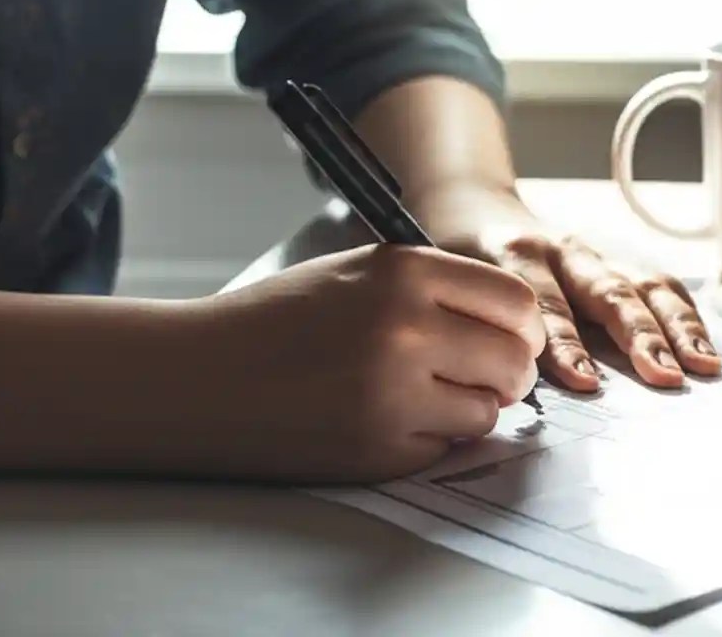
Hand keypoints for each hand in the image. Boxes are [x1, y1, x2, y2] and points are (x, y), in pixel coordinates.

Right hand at [195, 244, 544, 482]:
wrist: (199, 377)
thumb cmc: (279, 321)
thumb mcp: (359, 272)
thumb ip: (437, 288)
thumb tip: (515, 325)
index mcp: (404, 273)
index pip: (515, 302)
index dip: (522, 327)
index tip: (514, 338)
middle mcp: (405, 330)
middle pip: (515, 363)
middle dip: (508, 374)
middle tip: (480, 375)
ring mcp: (393, 396)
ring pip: (487, 412)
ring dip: (467, 408)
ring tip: (420, 393)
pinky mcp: (378, 449)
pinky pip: (444, 448)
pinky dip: (427, 439)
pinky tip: (383, 418)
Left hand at [411, 183, 720, 391]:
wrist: (473, 208)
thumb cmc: (462, 260)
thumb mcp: (454, 288)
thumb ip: (477, 328)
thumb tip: (501, 390)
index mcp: (516, 254)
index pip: (547, 303)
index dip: (566, 344)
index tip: (584, 381)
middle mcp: (564, 251)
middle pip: (608, 291)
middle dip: (639, 335)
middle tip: (661, 374)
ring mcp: (596, 255)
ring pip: (644, 286)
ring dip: (676, 329)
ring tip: (700, 365)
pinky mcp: (617, 263)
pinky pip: (659, 287)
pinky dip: (686, 319)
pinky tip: (704, 350)